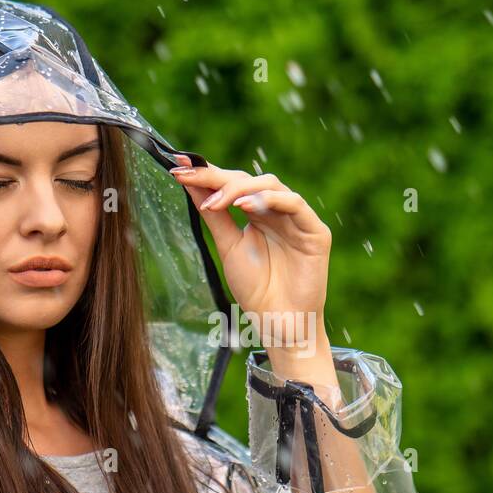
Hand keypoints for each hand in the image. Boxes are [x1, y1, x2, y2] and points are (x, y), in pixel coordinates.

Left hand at [169, 156, 331, 355]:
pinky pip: (295, 204)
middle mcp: (278, 211)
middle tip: (189, 179)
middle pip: (249, 180)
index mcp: (259, 214)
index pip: (233, 185)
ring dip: (240, 188)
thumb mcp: (228, 246)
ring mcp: (298, 219)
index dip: (207, 174)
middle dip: (217, 178)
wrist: (279, 324)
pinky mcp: (315, 231)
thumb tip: (190, 182)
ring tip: (216, 202)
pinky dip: (269, 199)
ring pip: (271, 184)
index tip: (177, 168)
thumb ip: (214, 214)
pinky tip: (245, 206)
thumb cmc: (257, 290)